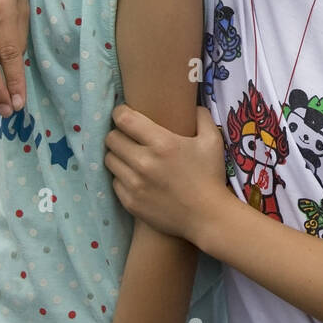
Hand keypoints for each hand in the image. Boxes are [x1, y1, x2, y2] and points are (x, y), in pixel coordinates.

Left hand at [103, 104, 230, 240]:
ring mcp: (134, 184)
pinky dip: (121, 177)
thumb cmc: (211, 176)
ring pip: (109, 160)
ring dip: (117, 155)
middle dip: (118, 134)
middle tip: (127, 136)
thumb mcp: (213, 141)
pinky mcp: (130, 202)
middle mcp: (143, 162)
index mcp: (162, 143)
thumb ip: (201, 117)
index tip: (123, 113)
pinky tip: (134, 177)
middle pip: (111, 139)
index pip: (124, 119)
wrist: (208, 217)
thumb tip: (193, 105)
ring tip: (128, 156)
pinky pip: (114, 181)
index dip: (120, 112)